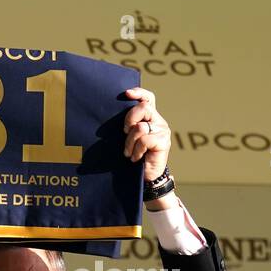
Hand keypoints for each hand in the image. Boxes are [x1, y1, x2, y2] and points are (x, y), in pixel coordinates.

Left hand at [123, 87, 175, 207]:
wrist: (145, 178)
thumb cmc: (132, 158)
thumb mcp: (126, 140)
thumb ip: (125, 128)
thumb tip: (106, 117)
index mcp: (149, 118)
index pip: (148, 98)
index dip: (138, 93)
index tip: (126, 94)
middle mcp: (157, 121)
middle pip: (144, 107)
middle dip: (129, 119)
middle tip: (124, 133)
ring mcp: (162, 130)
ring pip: (140, 127)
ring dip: (130, 142)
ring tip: (129, 153)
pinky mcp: (164, 141)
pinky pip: (145, 140)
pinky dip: (136, 150)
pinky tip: (136, 158)